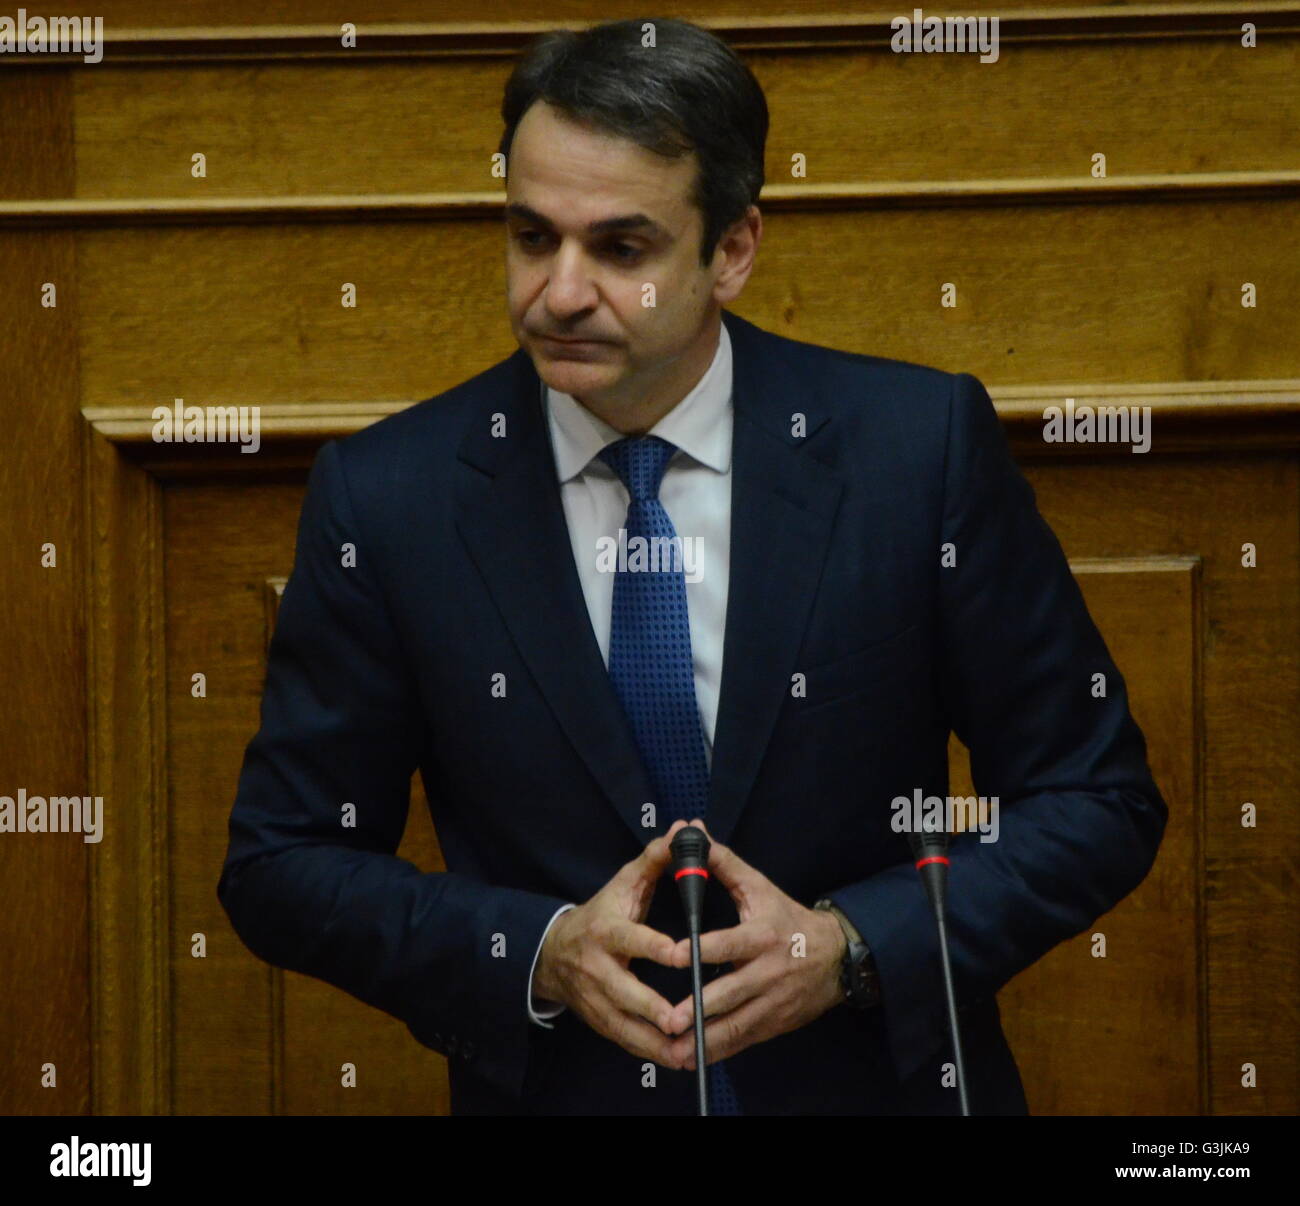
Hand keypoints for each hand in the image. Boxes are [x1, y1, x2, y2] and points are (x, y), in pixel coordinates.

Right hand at [533, 819, 695, 1068]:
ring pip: (623, 1024)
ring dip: (652, 1041)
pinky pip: (624, 1041)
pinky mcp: (599, 1020)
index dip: (654, 946)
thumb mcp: (624, 883)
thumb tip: (684, 828)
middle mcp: (598, 967)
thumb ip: (656, 858)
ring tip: (682, 1052)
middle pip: (623, 991)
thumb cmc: (602, 913)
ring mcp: (596, 998)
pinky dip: (647, 1052)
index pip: (631, 938)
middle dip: (649, 1007)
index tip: (681, 954)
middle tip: (678, 1019)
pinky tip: (674, 1059)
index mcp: (606, 930)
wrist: (555, 953)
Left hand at [667, 820, 845, 1069]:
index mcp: (763, 935)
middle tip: (669, 1018)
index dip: (703, 949)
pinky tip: (690, 1059)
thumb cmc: (787, 917)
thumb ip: (724, 864)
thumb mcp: (759, 888)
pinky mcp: (772, 1024)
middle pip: (731, 993)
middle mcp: (768, 972)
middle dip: (699, 1007)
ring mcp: (772, 1002)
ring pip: (735, 1025)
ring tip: (672, 1051)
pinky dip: (717, 1051)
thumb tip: (695, 833)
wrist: (836, 955)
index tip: (676, 956)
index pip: (730, 943)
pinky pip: (741, 1040)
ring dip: (703, 1040)